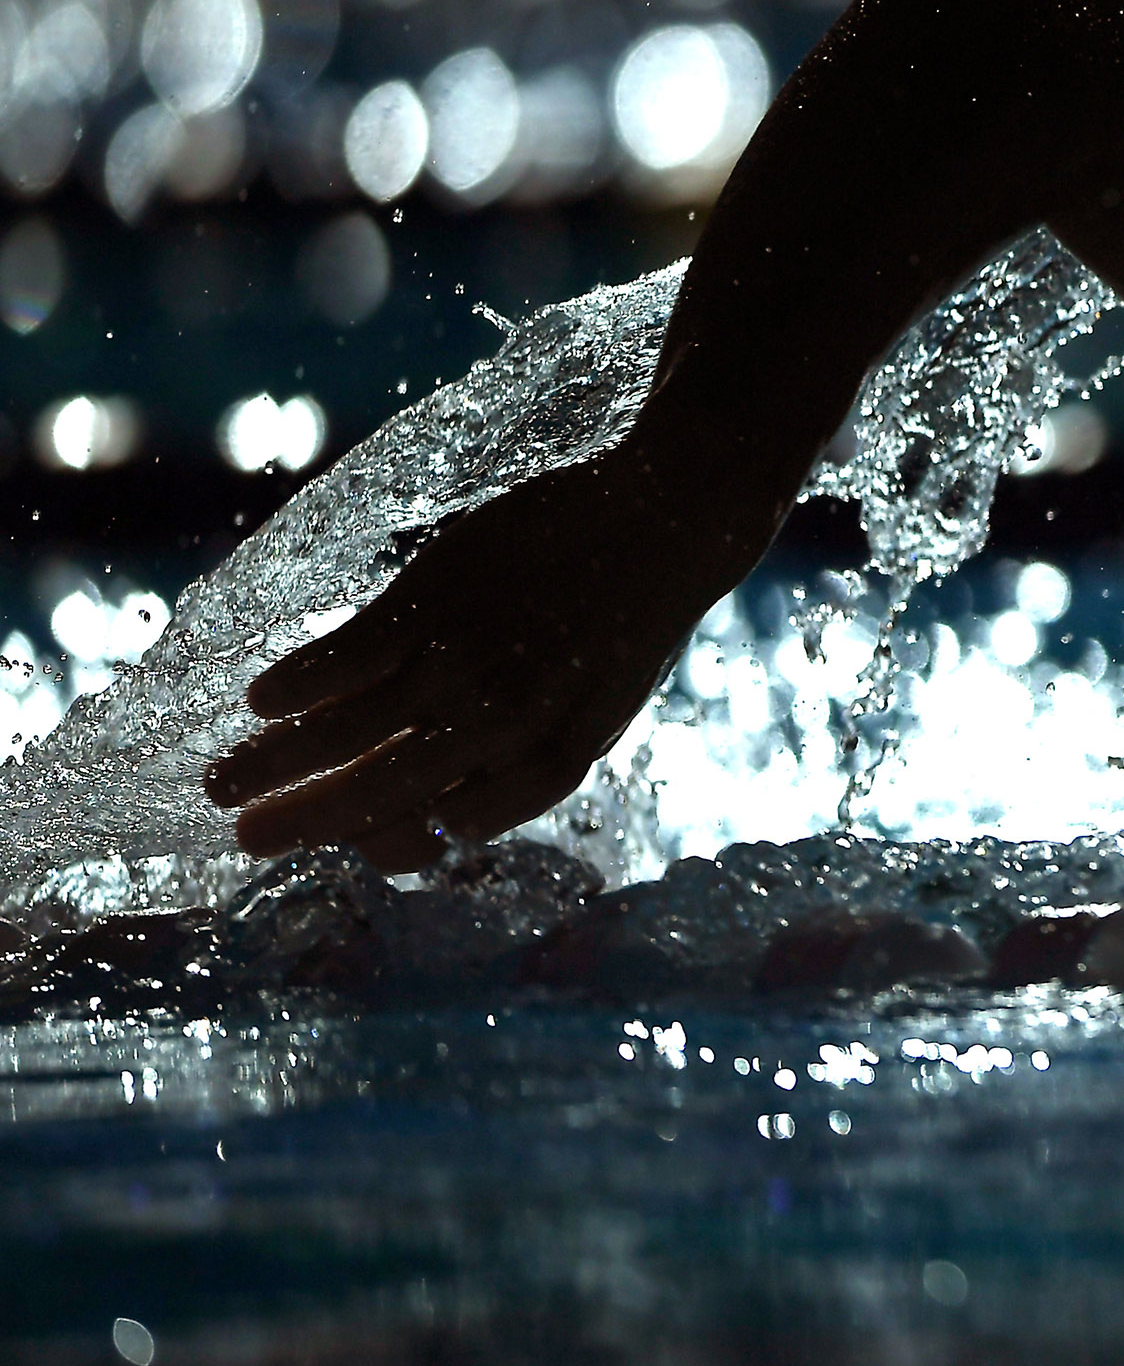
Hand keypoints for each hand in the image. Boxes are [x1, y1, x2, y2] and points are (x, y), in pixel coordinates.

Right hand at [205, 444, 777, 871]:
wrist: (662, 515)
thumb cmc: (625, 619)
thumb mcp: (599, 705)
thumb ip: (533, 755)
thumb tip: (455, 806)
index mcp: (553, 755)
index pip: (455, 826)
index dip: (392, 844)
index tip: (347, 850)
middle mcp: (505, 720)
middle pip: (387, 791)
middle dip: (307, 821)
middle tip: (245, 839)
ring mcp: (467, 658)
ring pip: (351, 729)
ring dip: (277, 760)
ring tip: (220, 783)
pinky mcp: (438, 597)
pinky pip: (351, 655)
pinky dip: (301, 681)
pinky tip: (258, 700)